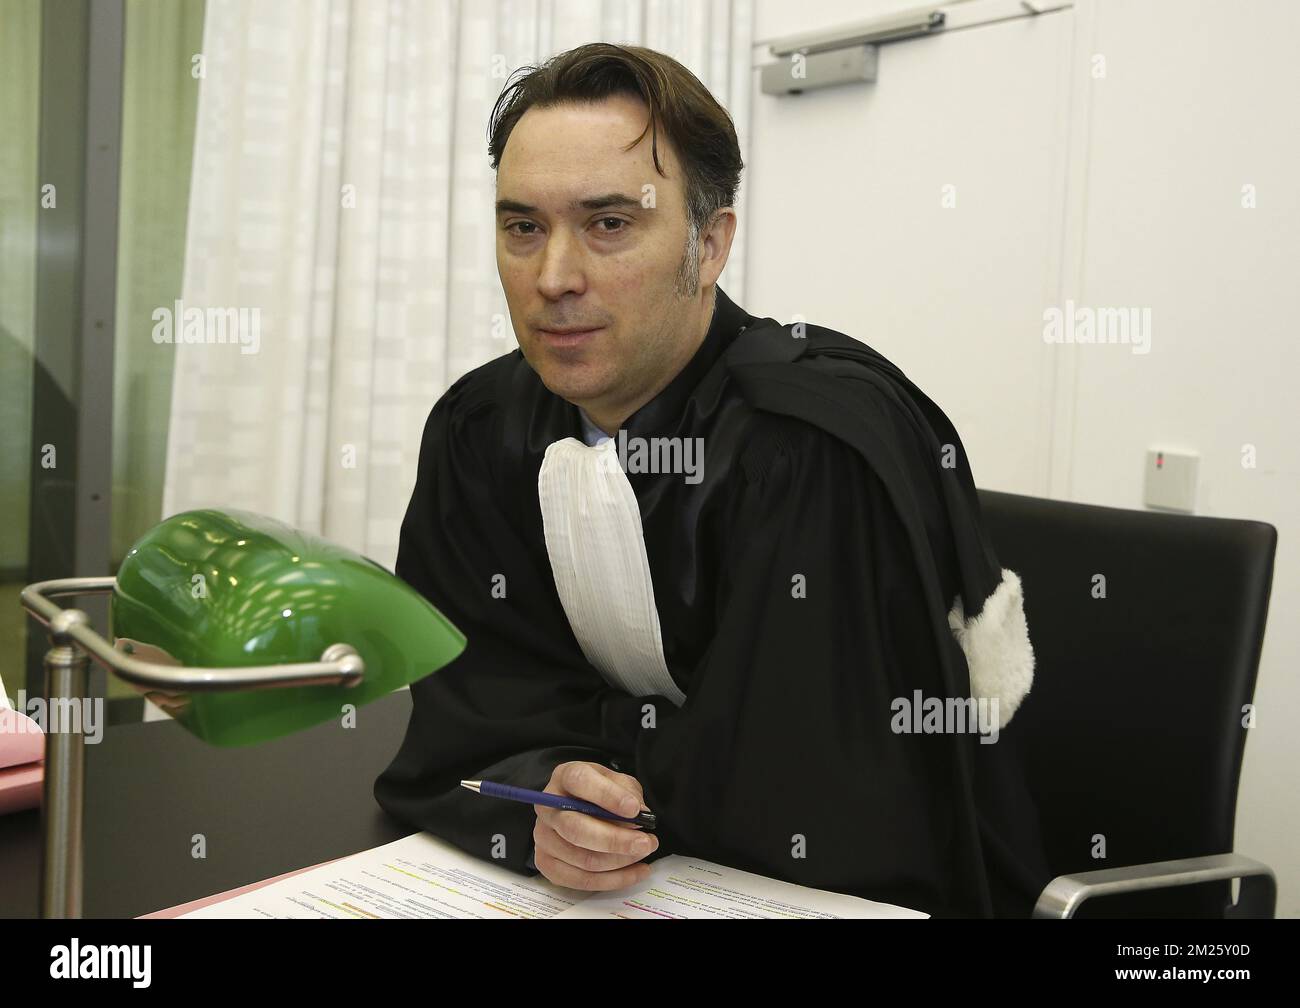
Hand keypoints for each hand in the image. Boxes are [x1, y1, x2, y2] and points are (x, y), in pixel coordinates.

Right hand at [532, 761, 658, 890]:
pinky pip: (581, 881)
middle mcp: (548, 807)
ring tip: (644, 852)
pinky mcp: (546, 863)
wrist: (578, 806)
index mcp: (564, 777)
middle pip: (576, 829)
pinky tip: (636, 871)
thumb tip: (639, 815)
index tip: (634, 809)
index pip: (579, 782)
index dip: (608, 796)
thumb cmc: (600, 793)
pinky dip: (614, 880)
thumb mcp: (617, 781)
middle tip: (645, 842)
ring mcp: (544, 837)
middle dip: (616, 840)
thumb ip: (628, 793)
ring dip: (620, 861)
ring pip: (583, 860)